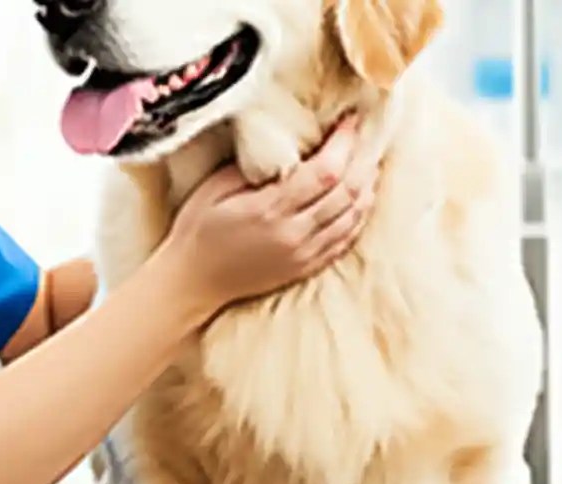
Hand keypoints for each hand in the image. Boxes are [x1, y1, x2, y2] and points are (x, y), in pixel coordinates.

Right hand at [163, 115, 377, 314]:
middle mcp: (293, 234)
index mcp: (269, 210)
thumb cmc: (197, 231)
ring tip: (370, 163)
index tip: (351, 121)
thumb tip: (287, 148)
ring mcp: (303, 254)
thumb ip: (252, 168)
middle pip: (347, 191)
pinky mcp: (306, 268)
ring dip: (367, 187)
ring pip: (353, 216)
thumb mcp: (213, 189)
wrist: (191, 283)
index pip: (325, 171)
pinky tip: (362, 199)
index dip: (345, 143)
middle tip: (365, 137)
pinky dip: (359, 216)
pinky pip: (345, 240)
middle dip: (362, 159)